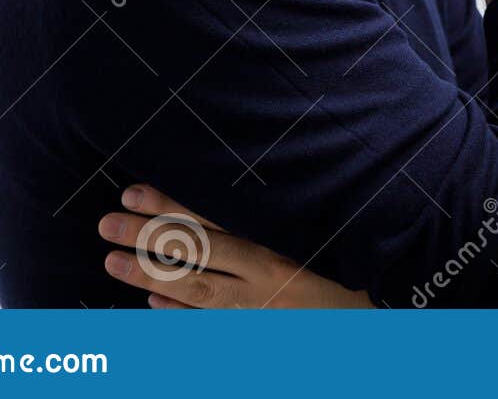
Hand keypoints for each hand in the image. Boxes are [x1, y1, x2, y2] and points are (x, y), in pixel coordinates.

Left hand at [99, 184, 371, 308]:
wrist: (392, 309)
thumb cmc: (362, 256)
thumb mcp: (333, 221)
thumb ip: (292, 198)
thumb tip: (247, 168)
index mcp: (283, 236)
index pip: (216, 214)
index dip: (172, 203)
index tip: (133, 190)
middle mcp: (268, 271)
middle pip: (197, 249)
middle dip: (148, 234)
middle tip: (106, 221)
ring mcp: (262, 305)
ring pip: (196, 288)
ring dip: (151, 274)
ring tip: (110, 260)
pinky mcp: (261, 329)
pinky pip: (212, 324)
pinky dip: (179, 314)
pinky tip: (150, 303)